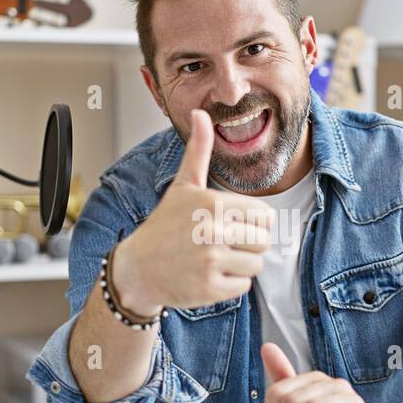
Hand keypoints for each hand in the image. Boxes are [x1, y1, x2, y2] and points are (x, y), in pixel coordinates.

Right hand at [110, 109, 273, 313]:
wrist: (137, 269)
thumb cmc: (165, 224)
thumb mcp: (183, 186)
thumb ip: (199, 151)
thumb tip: (202, 112)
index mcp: (213, 204)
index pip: (265, 217)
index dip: (251, 222)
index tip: (229, 224)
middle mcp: (213, 232)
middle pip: (263, 242)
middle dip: (246, 244)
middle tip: (220, 244)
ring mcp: (211, 262)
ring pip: (255, 266)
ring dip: (239, 265)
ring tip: (213, 258)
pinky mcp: (210, 289)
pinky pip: (243, 287)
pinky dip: (230, 284)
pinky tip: (208, 275)